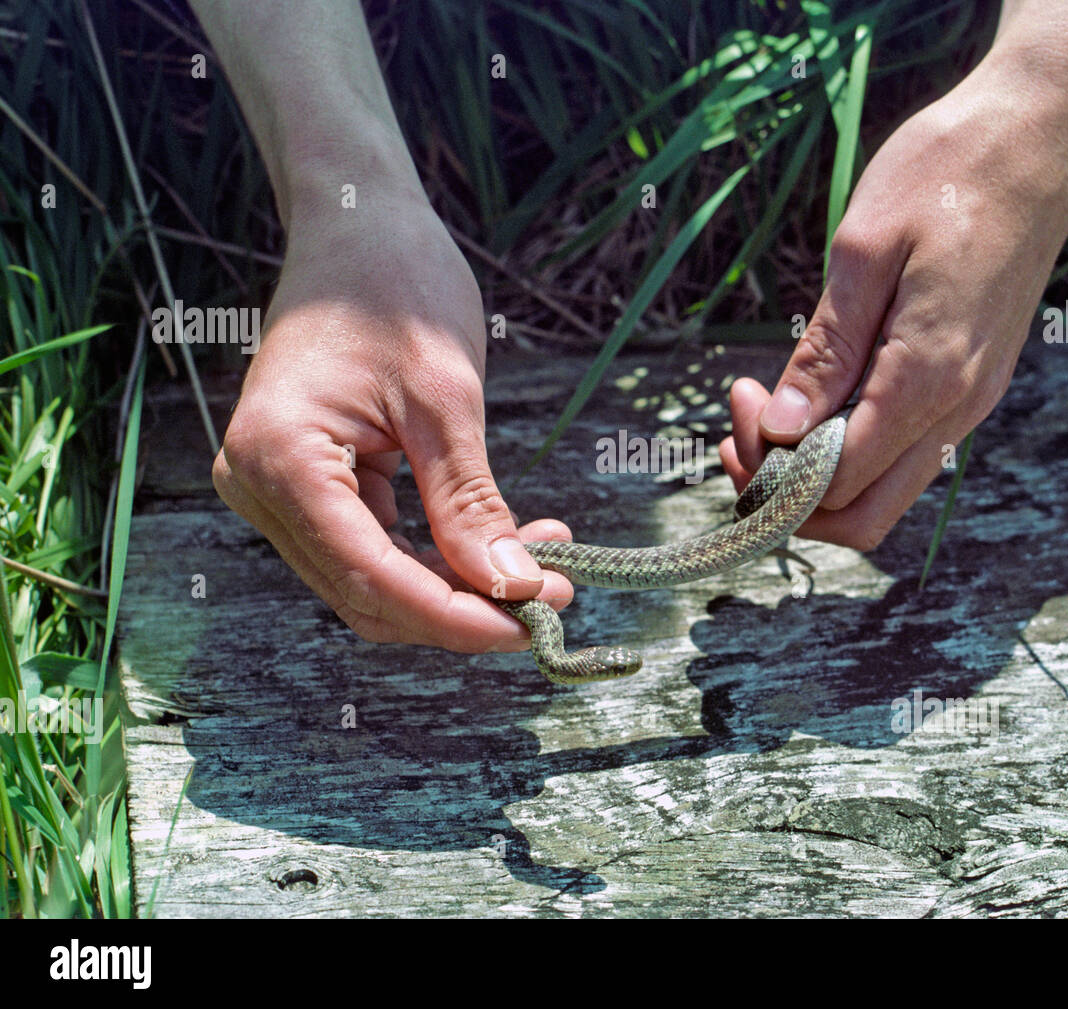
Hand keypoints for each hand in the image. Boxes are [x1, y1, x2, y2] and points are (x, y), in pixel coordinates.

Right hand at [212, 189, 570, 650]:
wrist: (355, 223)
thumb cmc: (394, 283)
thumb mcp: (445, 398)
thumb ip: (469, 502)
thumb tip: (511, 587)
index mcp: (280, 459)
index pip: (371, 579)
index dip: (456, 617)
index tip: (532, 624)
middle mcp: (259, 485)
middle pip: (368, 594)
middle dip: (464, 606)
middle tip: (552, 592)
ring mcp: (275, 487)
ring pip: (372, 579)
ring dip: (456, 584)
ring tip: (541, 559)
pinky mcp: (305, 482)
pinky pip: (372, 543)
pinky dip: (436, 554)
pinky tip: (500, 538)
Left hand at [722, 39, 1067, 550]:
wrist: (1041, 132)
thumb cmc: (949, 171)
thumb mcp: (865, 250)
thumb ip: (826, 351)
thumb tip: (784, 431)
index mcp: (928, 378)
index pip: (837, 484)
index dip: (773, 470)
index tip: (740, 401)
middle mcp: (960, 407)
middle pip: (865, 514)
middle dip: (789, 494)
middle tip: (745, 425)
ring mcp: (975, 398)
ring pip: (887, 488)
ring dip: (819, 470)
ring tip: (773, 402)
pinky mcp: (976, 381)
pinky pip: (908, 448)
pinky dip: (853, 444)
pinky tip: (821, 389)